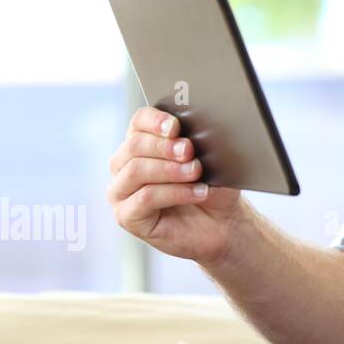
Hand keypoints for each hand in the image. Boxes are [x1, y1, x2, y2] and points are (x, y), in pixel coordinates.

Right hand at [107, 106, 245, 265]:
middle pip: (135, 144)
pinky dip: (176, 192)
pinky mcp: (126, 216)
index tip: (176, 127)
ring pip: (137, 170)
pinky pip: (145, 198)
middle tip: (190, 151)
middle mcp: (125, 164)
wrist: (222, 223)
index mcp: (143, 143)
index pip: (140, 121)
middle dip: (165, 146)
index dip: (156, 121)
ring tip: (197, 172)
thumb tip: (196, 132)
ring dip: (171, 170)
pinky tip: (198, 192)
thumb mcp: (213, 161)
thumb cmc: (213, 186)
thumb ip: (200, 144)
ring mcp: (121, 191)